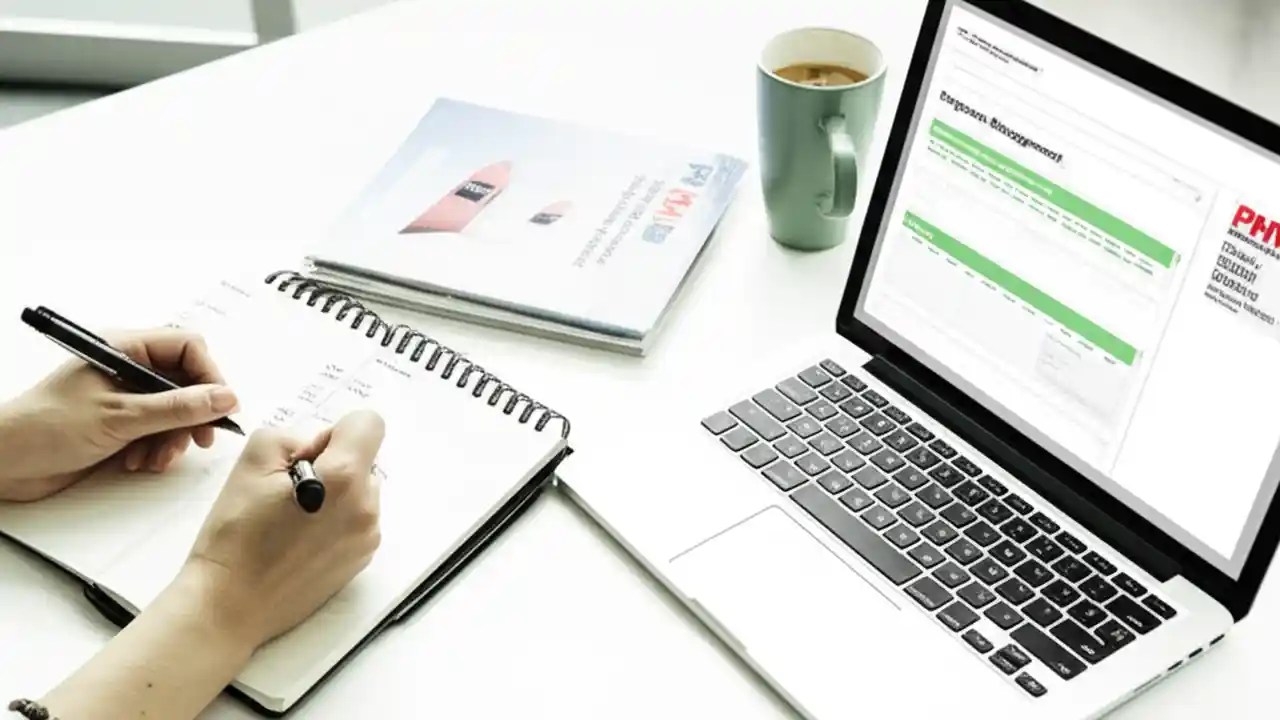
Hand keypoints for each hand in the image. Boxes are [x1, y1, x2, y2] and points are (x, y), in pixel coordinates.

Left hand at [0, 328, 239, 501]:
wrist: (3, 463)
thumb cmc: (44, 427)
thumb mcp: (120, 417)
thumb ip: (176, 408)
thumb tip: (223, 398)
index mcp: (124, 349)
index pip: (187, 348)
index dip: (209, 376)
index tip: (220, 407)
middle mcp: (127, 370)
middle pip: (186, 383)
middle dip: (193, 415)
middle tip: (199, 439)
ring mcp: (124, 398)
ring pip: (174, 412)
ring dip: (172, 438)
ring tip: (155, 458)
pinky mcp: (119, 425)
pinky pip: (156, 433)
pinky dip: (155, 449)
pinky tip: (137, 462)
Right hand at [183, 411, 384, 648]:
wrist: (229, 605)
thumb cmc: (235, 535)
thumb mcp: (252, 460)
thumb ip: (294, 437)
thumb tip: (319, 447)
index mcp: (345, 477)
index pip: (369, 424)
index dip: (336, 431)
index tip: (309, 456)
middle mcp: (366, 507)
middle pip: (364, 460)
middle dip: (333, 465)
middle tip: (289, 492)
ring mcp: (367, 538)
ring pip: (360, 492)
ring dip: (335, 495)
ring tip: (292, 521)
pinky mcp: (361, 561)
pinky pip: (356, 522)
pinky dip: (335, 522)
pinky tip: (300, 541)